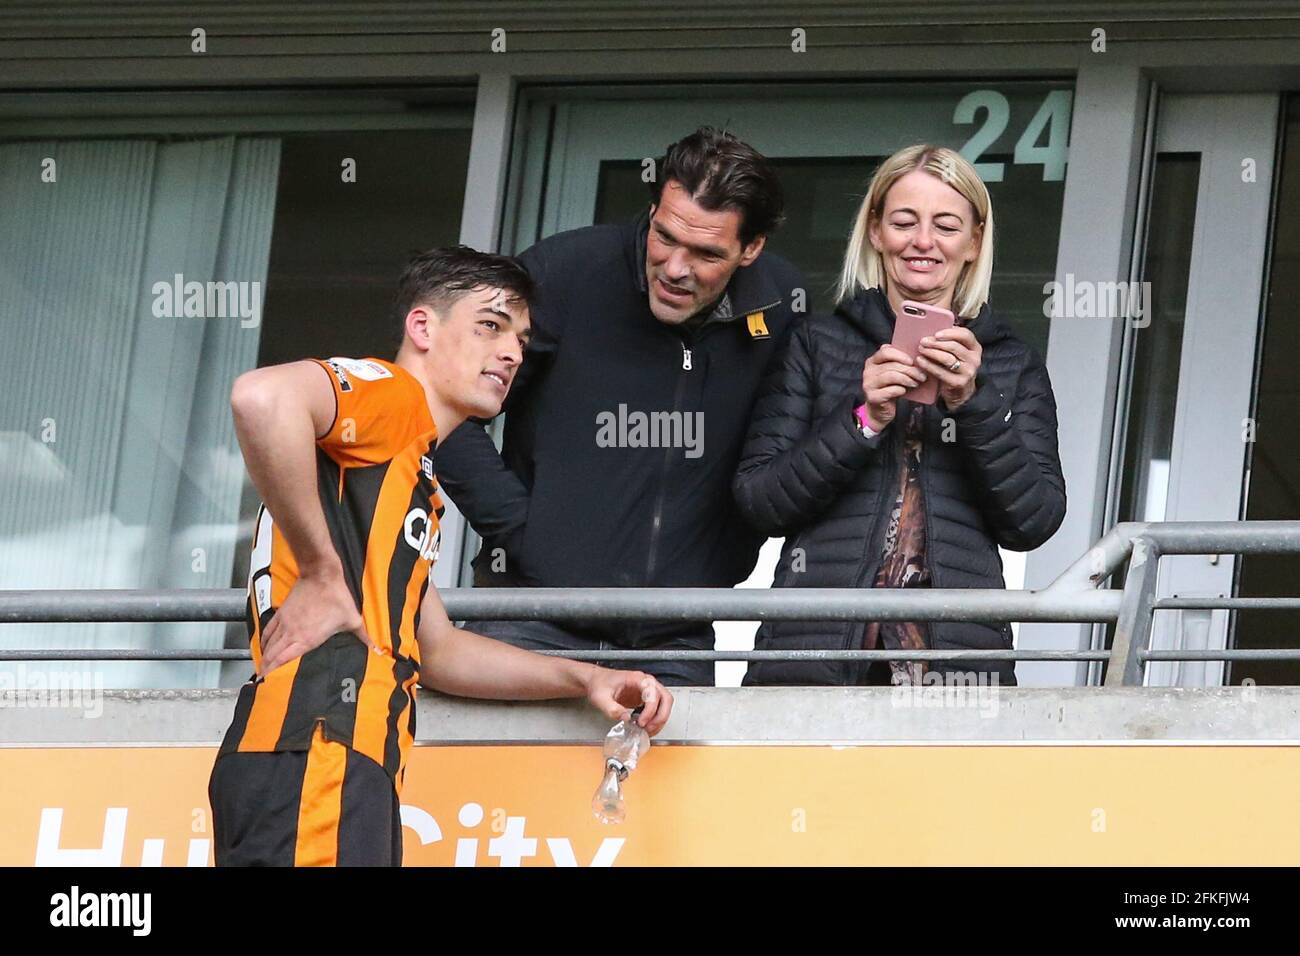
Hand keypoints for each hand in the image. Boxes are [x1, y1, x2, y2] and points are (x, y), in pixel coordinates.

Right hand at [258, 565, 377, 675]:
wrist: (321, 575)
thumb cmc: (336, 597)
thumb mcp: (353, 620)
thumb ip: (364, 638)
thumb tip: (377, 650)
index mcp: (307, 639)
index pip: (283, 660)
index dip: (274, 672)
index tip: (267, 682)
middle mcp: (292, 633)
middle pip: (273, 655)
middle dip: (266, 668)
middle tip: (262, 679)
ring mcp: (285, 623)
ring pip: (269, 644)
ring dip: (264, 657)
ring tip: (262, 668)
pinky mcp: (282, 613)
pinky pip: (268, 630)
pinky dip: (264, 641)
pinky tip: (264, 647)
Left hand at [584, 669, 673, 735]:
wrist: (596, 681)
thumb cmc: (599, 684)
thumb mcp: (601, 698)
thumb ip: (612, 709)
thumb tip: (625, 718)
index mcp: (637, 678)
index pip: (653, 693)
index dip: (650, 709)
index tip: (641, 722)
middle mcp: (646, 682)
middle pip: (666, 698)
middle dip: (660, 716)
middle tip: (649, 728)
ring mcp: (648, 690)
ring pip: (665, 704)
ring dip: (660, 720)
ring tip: (647, 731)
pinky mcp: (646, 698)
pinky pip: (659, 709)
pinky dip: (656, 720)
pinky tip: (646, 727)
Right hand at [861, 344, 927, 429]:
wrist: (880, 410)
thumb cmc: (889, 388)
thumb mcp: (892, 373)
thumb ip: (898, 363)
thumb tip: (917, 356)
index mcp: (872, 362)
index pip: (885, 351)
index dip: (900, 355)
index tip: (912, 362)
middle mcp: (868, 372)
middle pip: (891, 365)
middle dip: (910, 370)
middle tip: (921, 375)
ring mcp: (868, 384)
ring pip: (892, 376)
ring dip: (907, 379)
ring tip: (916, 383)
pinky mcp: (873, 397)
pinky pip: (891, 390)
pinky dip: (901, 390)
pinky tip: (905, 391)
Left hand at [915, 325, 981, 410]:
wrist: (960, 392)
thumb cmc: (955, 368)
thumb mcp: (957, 353)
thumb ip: (951, 341)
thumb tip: (935, 327)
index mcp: (975, 348)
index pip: (966, 335)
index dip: (950, 332)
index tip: (936, 333)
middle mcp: (975, 359)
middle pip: (954, 346)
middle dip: (936, 342)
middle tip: (923, 341)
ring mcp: (968, 372)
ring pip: (947, 358)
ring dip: (931, 352)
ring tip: (921, 349)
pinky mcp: (958, 383)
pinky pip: (941, 372)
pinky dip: (929, 365)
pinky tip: (920, 361)